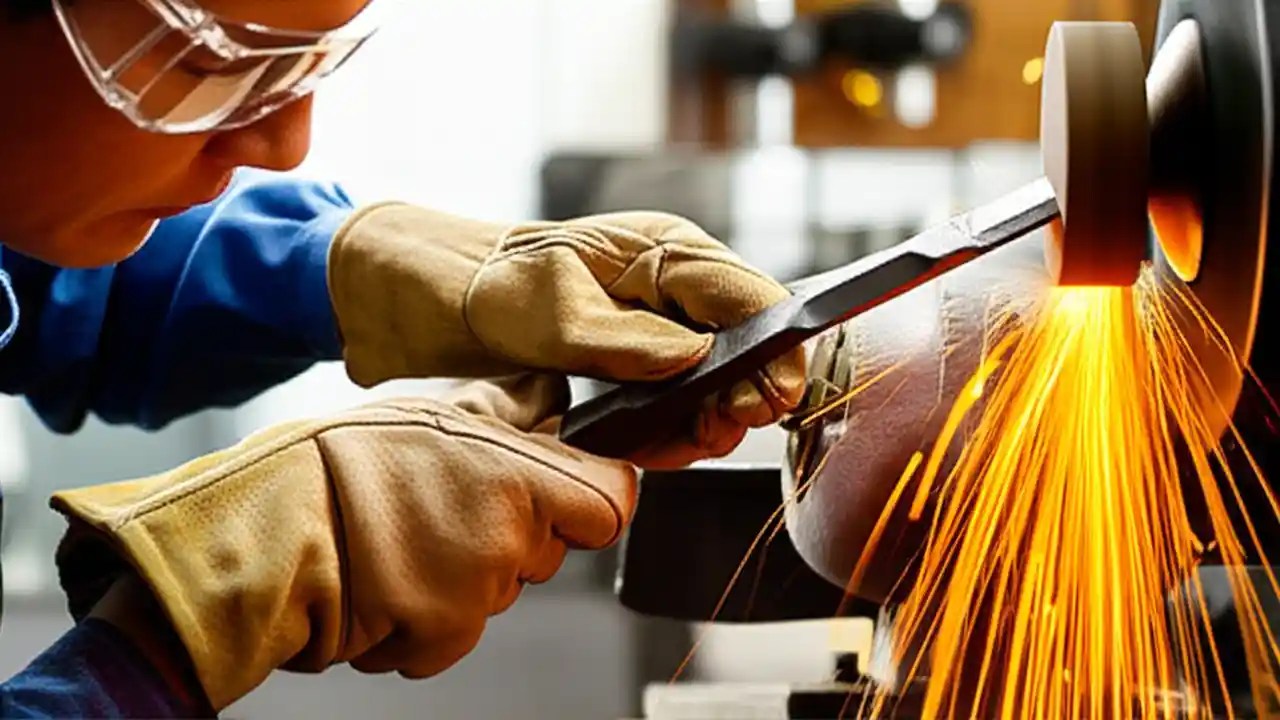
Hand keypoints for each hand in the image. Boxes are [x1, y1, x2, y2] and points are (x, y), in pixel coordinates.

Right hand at [51, 374, 635, 710]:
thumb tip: (554, 398)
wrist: (271, 528)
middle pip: (551, 549)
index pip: (612, 502)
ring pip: (502, 591)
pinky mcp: (441, 639)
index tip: (568, 491)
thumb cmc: (344, 461)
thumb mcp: (438, 409)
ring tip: (408, 539)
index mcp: (523, 475)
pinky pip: (456, 633)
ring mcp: (478, 595)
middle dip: (516, 534)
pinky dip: (428, 618)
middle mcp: (511, 537)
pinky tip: (391, 581)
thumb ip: (511, 407)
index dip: (594, 498)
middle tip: (451, 507)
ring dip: (468, 575)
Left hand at [327, 206, 806, 465]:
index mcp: (666, 254)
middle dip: (741, 395)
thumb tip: (692, 360)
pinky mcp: (638, 363)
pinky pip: (677, 403)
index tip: (767, 398)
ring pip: (717, 383)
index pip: (752, 297)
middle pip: (747, 347)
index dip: (775, 349)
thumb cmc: (492, 289)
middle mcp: (674, 289)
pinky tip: (654, 446)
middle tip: (714, 430)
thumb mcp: (553, 312)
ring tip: (681, 443)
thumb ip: (625, 339)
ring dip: (707, 421)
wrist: (438, 302)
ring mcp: (658, 328)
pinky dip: (672, 431)